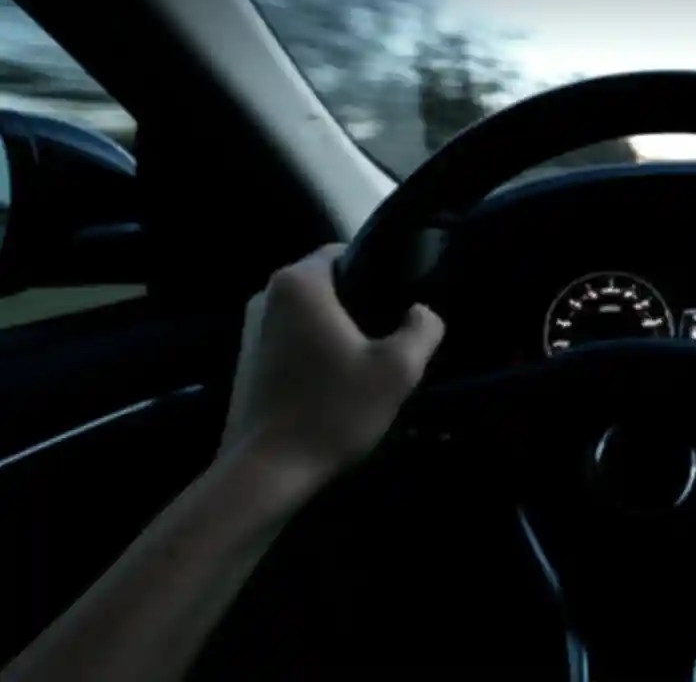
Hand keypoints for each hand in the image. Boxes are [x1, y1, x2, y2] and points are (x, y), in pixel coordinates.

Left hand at [219, 244, 444, 484]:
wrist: (266, 471)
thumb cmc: (332, 410)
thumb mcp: (398, 370)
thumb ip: (423, 328)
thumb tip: (422, 312)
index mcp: (299, 282)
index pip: (346, 251)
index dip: (380, 273)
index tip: (402, 305)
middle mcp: (266, 295)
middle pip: (328, 285)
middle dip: (360, 306)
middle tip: (392, 339)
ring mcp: (250, 330)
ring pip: (310, 316)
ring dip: (338, 332)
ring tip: (367, 365)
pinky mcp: (246, 363)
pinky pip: (293, 341)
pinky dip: (316, 353)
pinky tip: (336, 385)